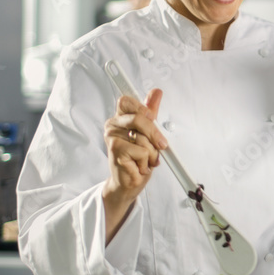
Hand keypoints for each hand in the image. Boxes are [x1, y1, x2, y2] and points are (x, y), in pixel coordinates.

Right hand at [102, 89, 167, 243]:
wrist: (129, 182)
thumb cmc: (136, 158)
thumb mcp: (147, 133)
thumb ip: (150, 112)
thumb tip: (156, 92)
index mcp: (119, 119)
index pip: (126, 100)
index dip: (141, 106)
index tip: (151, 116)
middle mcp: (112, 126)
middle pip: (140, 118)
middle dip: (155, 134)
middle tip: (161, 145)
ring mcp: (112, 139)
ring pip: (145, 138)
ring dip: (152, 153)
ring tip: (144, 159)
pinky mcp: (116, 152)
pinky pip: (143, 152)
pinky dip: (146, 162)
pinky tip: (138, 166)